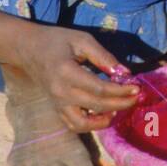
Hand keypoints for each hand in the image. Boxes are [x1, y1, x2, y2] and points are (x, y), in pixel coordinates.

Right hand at [14, 24, 139, 131]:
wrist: (29, 50)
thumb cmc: (57, 41)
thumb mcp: (82, 40)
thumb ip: (103, 56)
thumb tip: (124, 73)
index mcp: (67, 73)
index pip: (99, 88)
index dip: (120, 90)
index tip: (136, 87)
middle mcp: (61, 93)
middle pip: (96, 106)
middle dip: (121, 103)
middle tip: (137, 97)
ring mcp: (57, 104)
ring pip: (84, 123)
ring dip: (105, 120)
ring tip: (120, 107)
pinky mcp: (57, 109)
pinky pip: (74, 125)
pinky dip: (91, 125)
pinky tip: (105, 114)